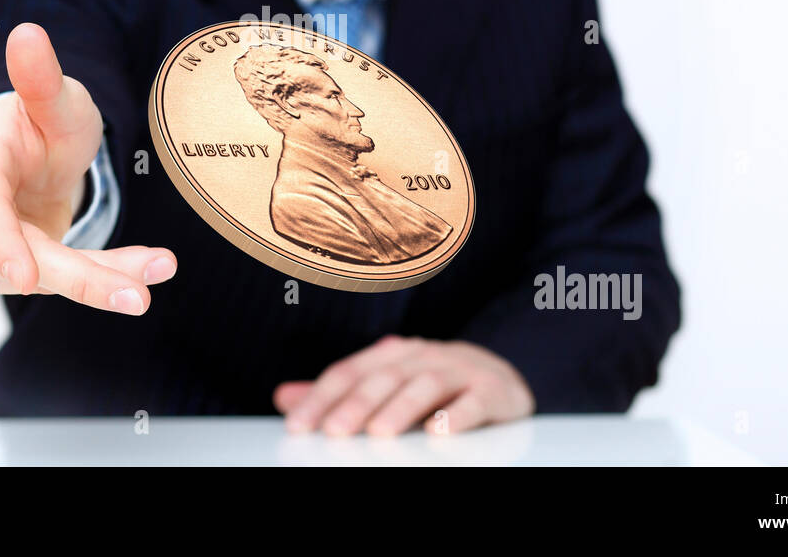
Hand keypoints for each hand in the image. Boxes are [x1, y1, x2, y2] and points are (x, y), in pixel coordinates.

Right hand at [0, 22, 176, 312]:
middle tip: (142, 295)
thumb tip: (28, 33)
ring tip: (155, 268)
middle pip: (24, 255)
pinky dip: (92, 282)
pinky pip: (46, 288)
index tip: (26, 279)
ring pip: (42, 279)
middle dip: (86, 277)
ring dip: (102, 278)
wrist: (32, 160)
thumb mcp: (58, 102)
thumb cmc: (44, 126)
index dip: (2, 241)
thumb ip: (43, 79)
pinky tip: (127, 274)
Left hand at [273, 335, 534, 435]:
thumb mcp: (386, 386)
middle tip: (334, 432)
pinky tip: (440, 431)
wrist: (503, 377)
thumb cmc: (434, 387)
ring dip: (401, 408)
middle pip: (385, 377)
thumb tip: (284, 397)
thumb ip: (339, 394)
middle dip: (357, 404)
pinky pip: (475, 400)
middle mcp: (424, 355)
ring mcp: (461, 369)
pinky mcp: (493, 389)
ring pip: (427, 383)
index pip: (351, 372)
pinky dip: (457, 415)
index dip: (322, 397)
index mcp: (394, 354)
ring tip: (380, 433)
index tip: (297, 426)